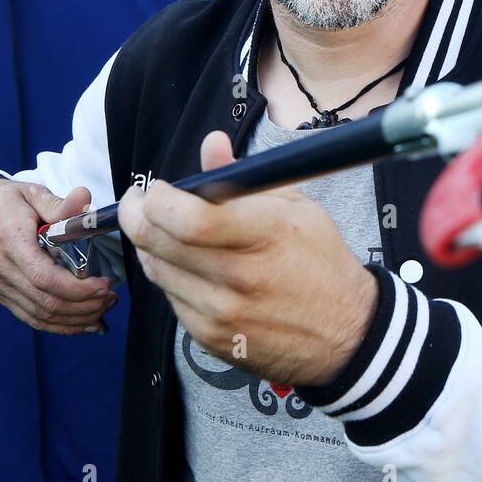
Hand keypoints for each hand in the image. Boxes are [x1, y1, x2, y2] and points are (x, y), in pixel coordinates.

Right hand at [0, 176, 117, 333]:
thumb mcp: (26, 192)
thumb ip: (57, 203)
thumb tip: (85, 199)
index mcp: (11, 243)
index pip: (46, 278)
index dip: (80, 289)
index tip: (105, 284)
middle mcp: (3, 271)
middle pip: (47, 303)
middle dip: (85, 307)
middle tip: (111, 298)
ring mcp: (0, 287)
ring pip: (39, 316)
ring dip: (76, 320)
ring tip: (103, 309)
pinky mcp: (0, 295)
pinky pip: (29, 318)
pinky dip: (59, 326)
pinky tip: (83, 323)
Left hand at [117, 131, 378, 386]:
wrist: (345, 333)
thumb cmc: (321, 263)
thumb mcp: (298, 208)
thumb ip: (245, 177)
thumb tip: (211, 144)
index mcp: (266, 234)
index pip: (187, 218)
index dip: (158, 199)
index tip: (158, 188)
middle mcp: (240, 276)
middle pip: (156, 242)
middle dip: (136, 214)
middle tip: (141, 202)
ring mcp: (222, 312)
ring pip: (155, 270)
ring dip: (152, 246)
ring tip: (166, 231)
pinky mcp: (210, 337)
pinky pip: (170, 299)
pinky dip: (172, 278)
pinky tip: (191, 268)